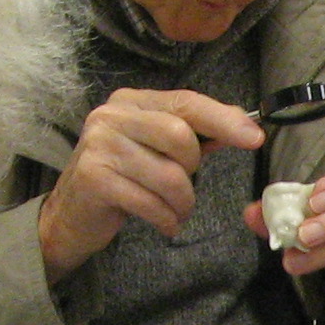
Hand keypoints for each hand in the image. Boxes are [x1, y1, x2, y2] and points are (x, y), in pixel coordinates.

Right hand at [38, 89, 264, 283]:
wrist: (69, 215)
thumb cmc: (121, 179)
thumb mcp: (154, 149)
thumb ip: (194, 134)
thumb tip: (242, 123)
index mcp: (130, 102)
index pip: (186, 102)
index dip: (223, 119)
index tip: (255, 137)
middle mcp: (111, 116)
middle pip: (180, 136)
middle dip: (193, 169)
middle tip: (182, 186)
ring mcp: (98, 146)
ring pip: (169, 175)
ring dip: (183, 203)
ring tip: (175, 210)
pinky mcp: (93, 179)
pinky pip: (151, 202)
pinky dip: (167, 219)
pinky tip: (164, 222)